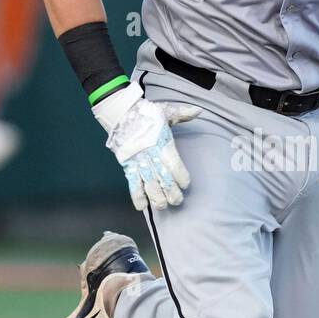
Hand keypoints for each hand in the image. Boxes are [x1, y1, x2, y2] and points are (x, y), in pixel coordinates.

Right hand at [92, 82, 200, 210]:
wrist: (120, 112)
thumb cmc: (145, 113)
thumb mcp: (166, 111)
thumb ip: (182, 114)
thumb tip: (198, 110)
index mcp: (161, 142)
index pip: (174, 164)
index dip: (181, 176)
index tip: (186, 184)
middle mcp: (150, 154)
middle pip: (163, 177)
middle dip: (171, 191)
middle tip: (177, 201)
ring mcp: (137, 161)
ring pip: (148, 183)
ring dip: (156, 197)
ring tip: (162, 205)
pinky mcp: (127, 165)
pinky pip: (132, 183)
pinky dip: (136, 195)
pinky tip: (141, 206)